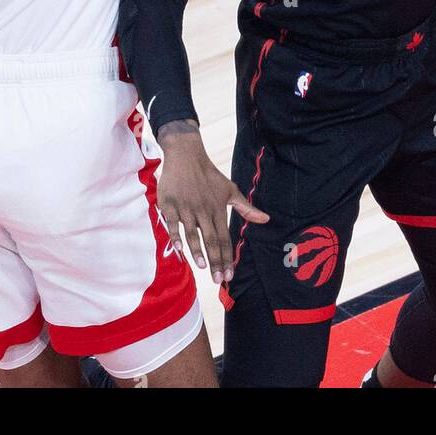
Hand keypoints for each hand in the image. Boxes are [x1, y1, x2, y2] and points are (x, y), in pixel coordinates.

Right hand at [157, 122, 269, 282]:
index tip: (230, 275)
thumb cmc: (209, 176)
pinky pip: (172, 223)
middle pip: (211, 239)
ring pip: (192, 232)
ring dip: (197, 250)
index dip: (227, 257)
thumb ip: (246, 208)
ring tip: (202, 267)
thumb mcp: (230, 190)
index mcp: (218, 208)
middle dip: (215, 260)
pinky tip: (179, 250)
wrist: (186, 155)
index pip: (224, 238)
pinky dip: (175, 236)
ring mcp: (186, 207)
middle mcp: (203, 209)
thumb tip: (266, 219)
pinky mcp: (169, 204)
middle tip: (218, 279)